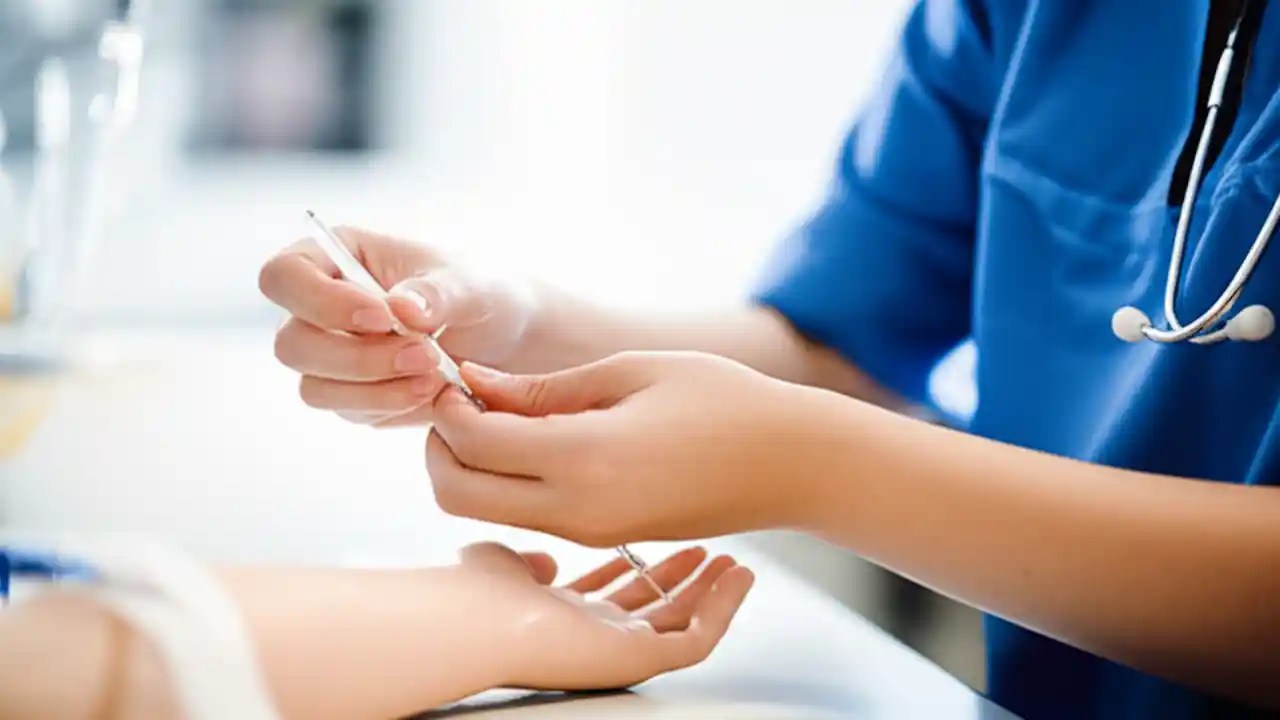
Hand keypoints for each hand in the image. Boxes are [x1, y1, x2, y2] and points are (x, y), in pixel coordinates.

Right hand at [259, 227, 536, 426]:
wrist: (504, 341)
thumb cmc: (478, 294)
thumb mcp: (470, 283)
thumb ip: (436, 292)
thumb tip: (400, 308)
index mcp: (335, 257)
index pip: (283, 276)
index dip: (321, 302)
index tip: (383, 316)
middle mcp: (319, 309)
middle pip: (292, 344)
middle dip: (359, 357)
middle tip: (425, 354)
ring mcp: (329, 357)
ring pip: (314, 388)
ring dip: (376, 388)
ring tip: (436, 375)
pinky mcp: (351, 396)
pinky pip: (351, 411)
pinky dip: (393, 405)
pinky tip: (434, 391)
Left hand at [427, 352, 824, 545]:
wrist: (789, 464)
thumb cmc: (722, 401)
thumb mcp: (631, 372)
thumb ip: (544, 386)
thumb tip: (475, 384)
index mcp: (583, 456)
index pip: (472, 440)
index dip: (446, 406)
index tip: (453, 376)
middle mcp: (576, 507)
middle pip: (458, 495)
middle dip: (439, 449)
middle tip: (458, 406)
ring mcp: (589, 531)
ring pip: (487, 511)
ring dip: (471, 467)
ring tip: (497, 416)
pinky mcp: (603, 538)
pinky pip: (529, 516)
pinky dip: (508, 483)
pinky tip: (533, 441)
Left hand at [458, 542, 753, 690]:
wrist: (476, 621)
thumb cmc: (474, 595)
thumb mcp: (499, 559)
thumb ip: (521, 557)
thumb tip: (545, 560)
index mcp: (563, 614)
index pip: (613, 595)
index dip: (642, 567)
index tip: (663, 538)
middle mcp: (594, 635)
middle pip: (653, 610)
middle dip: (684, 578)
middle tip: (711, 550)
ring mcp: (618, 650)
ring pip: (680, 625)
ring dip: (710, 593)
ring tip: (735, 561)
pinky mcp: (637, 659)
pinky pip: (696, 641)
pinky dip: (722, 611)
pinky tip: (737, 579)